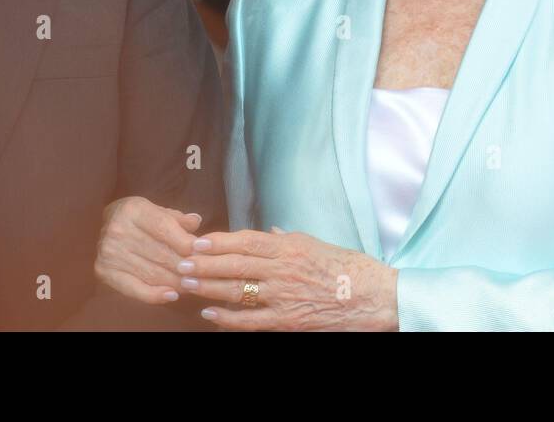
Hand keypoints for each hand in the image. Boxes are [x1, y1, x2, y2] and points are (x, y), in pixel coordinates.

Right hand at [94, 196, 202, 304]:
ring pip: (152, 274)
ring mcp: (109, 253)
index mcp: (134, 210)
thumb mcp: (159, 210)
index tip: (203, 253)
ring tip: (192, 285)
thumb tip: (197, 222)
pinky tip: (172, 295)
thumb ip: (179, 218)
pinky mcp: (105, 272)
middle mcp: (118, 231)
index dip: (186, 244)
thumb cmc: (141, 217)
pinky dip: (155, 295)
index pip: (165, 230)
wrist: (107, 223)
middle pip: (161, 254)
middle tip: (203, 274)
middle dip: (186, 267)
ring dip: (176, 283)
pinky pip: (134, 289)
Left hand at [177, 226, 397, 330]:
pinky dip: (227, 317)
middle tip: (181, 261)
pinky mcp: (287, 320)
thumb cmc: (349, 268)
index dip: (219, 241)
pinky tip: (210, 312)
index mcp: (291, 247)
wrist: (372, 297)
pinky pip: (250, 320)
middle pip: (235, 264)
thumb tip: (267, 233)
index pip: (247, 241)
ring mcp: (283, 296)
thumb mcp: (318, 244)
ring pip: (237, 291)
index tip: (198, 240)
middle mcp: (284, 270)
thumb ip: (289, 239)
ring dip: (208, 287)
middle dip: (205, 263)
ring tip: (187, 283)